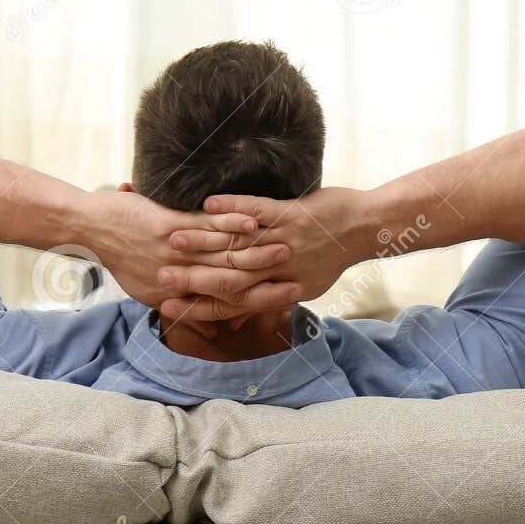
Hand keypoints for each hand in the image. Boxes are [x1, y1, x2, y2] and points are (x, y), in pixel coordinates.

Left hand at [78, 190, 297, 314]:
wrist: (88, 229)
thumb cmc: (116, 254)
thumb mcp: (143, 286)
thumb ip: (174, 297)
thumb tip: (199, 309)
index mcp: (172, 297)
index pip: (223, 306)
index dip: (256, 305)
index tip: (283, 300)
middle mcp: (176, 280)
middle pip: (232, 285)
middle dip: (268, 284)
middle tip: (297, 281)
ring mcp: (173, 254)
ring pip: (224, 255)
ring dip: (258, 253)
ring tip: (287, 249)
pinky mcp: (169, 227)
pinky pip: (206, 227)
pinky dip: (231, 224)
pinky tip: (253, 222)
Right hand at [156, 187, 369, 321]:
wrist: (366, 229)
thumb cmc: (332, 257)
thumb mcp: (302, 286)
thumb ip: (267, 298)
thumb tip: (236, 319)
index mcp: (279, 290)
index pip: (231, 304)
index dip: (198, 306)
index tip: (167, 305)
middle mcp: (279, 271)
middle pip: (226, 278)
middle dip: (189, 277)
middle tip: (158, 274)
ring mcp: (284, 242)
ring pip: (236, 245)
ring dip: (202, 240)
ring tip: (171, 238)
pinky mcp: (291, 215)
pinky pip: (256, 211)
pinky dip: (231, 208)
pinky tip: (206, 204)